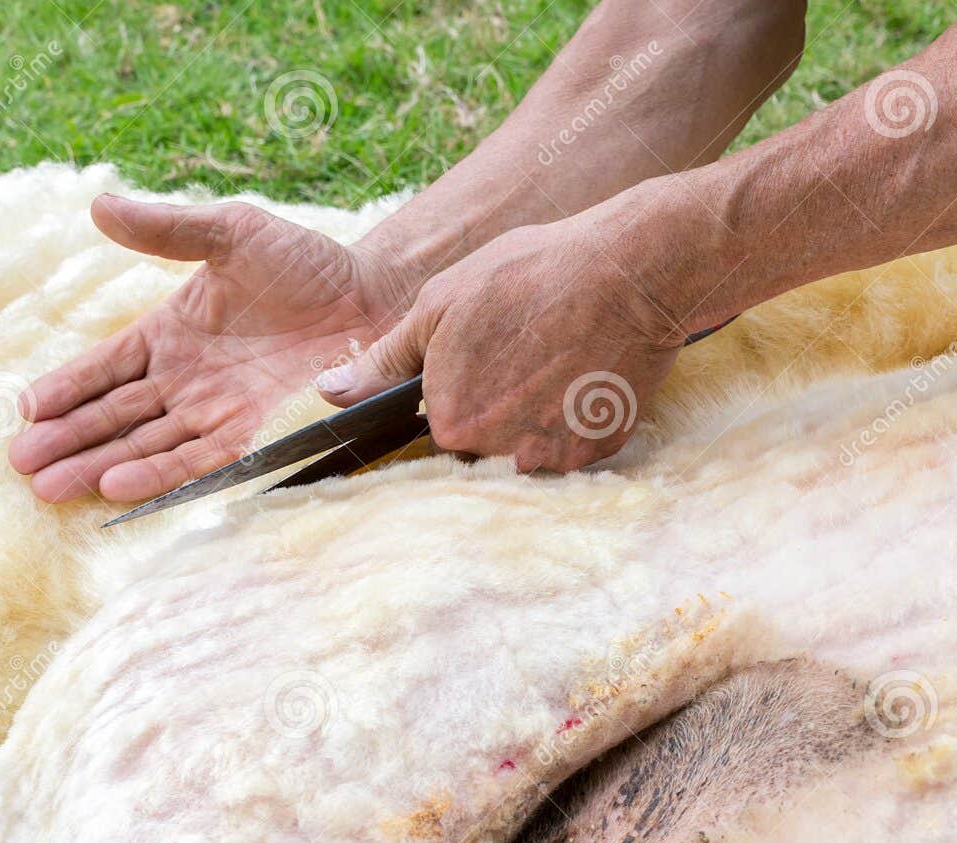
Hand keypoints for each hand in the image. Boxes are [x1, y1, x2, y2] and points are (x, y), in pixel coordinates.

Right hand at [9, 195, 416, 502]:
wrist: (370, 297)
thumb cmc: (302, 260)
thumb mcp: (230, 232)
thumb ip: (167, 229)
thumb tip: (99, 205)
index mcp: (169, 333)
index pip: (104, 367)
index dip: (66, 388)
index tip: (26, 409)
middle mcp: (184, 379)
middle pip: (114, 415)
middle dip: (68, 440)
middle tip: (21, 466)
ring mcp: (215, 410)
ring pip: (143, 444)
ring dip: (98, 465)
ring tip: (50, 487)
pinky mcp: (251, 432)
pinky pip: (195, 459)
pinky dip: (157, 474)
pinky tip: (116, 489)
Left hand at [314, 213, 684, 472]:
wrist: (628, 271)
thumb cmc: (528, 276)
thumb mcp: (440, 305)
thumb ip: (384, 360)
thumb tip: (328, 393)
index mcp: (450, 421)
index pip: (441, 431)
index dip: (461, 393)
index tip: (487, 362)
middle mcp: (497, 452)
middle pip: (484, 448)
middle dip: (498, 411)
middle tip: (526, 357)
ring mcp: (550, 457)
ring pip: (527, 452)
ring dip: (536, 419)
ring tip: (555, 364)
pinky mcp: (595, 454)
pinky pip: (572, 449)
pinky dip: (574, 421)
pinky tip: (582, 376)